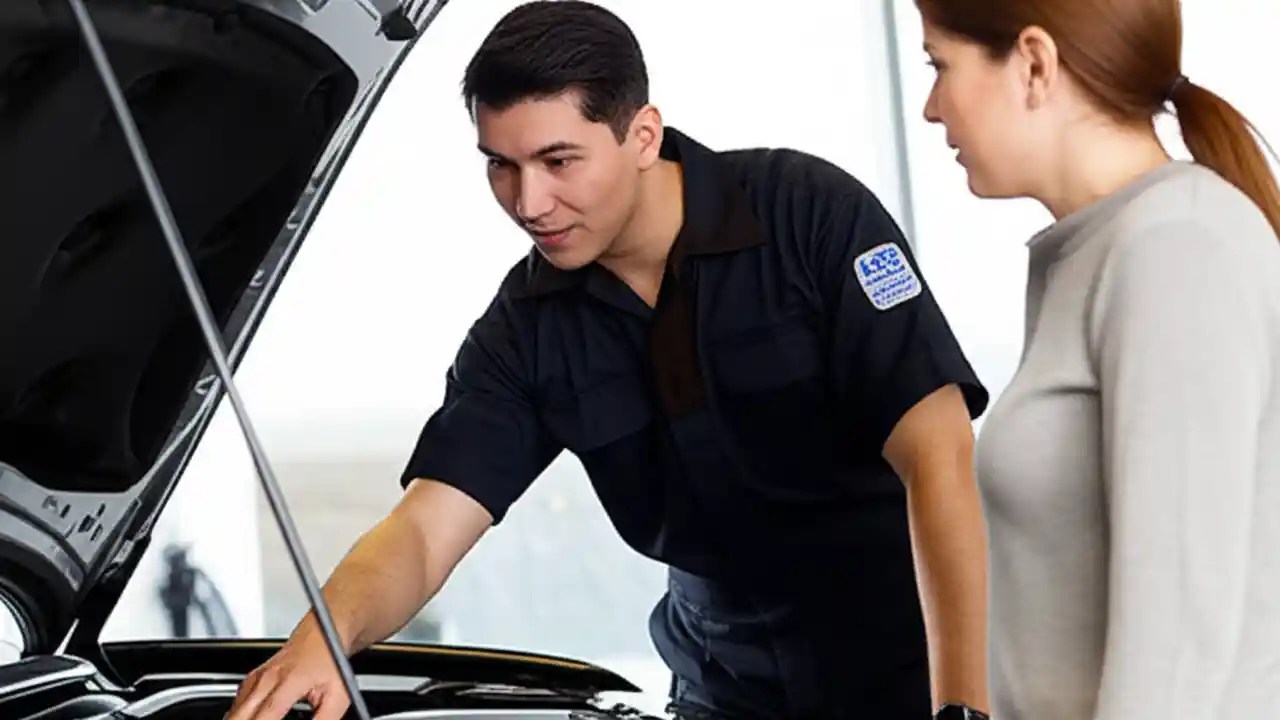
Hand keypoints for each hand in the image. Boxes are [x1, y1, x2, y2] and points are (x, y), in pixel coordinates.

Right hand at [226, 634, 350, 719]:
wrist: (323, 632)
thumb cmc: (331, 660)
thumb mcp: (337, 696)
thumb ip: (324, 719)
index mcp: (288, 681)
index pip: (265, 716)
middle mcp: (267, 678)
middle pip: (241, 714)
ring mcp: (257, 677)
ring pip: (235, 709)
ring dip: (241, 719)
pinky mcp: (254, 678)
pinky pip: (238, 702)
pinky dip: (242, 714)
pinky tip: (250, 717)